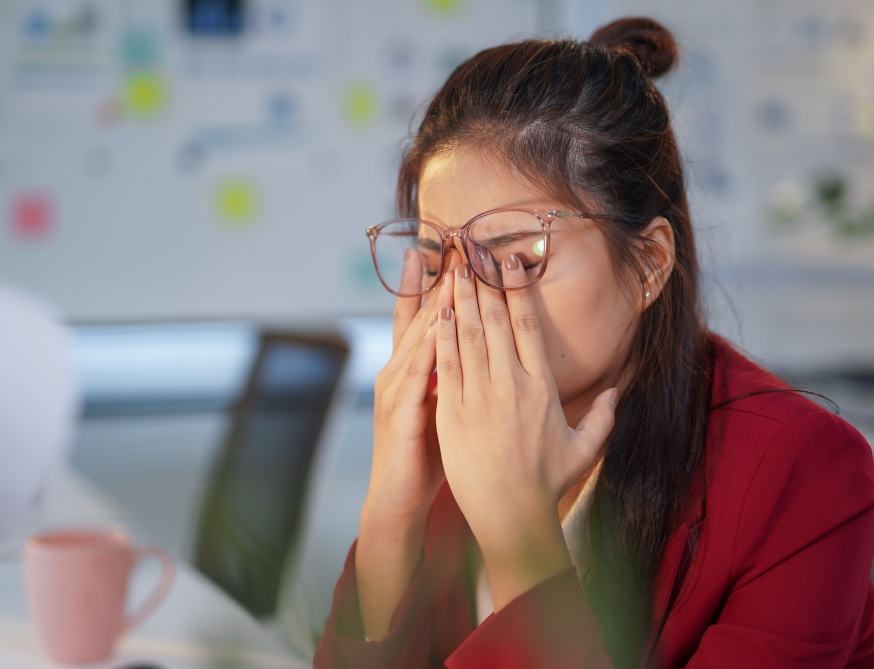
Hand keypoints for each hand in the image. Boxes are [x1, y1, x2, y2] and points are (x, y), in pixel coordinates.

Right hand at [356, 249, 443, 638]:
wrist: (397, 500)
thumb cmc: (424, 456)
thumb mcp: (441, 409)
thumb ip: (452, 377)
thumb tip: (478, 352)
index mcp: (410, 369)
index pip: (419, 315)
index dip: (428, 281)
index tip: (442, 247)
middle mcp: (397, 369)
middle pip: (418, 314)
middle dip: (436, 277)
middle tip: (451, 240)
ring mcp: (395, 386)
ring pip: (417, 334)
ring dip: (435, 300)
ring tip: (451, 267)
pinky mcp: (399, 408)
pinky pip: (416, 368)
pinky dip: (428, 342)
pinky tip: (440, 321)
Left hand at [435, 256, 618, 609]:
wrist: (512, 515)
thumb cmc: (547, 484)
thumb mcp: (584, 448)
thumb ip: (604, 417)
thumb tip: (618, 393)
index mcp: (542, 387)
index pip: (529, 326)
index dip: (517, 290)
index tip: (509, 262)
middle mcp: (512, 384)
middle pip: (495, 321)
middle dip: (483, 282)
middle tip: (472, 250)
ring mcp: (480, 397)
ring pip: (468, 336)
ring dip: (459, 299)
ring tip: (452, 268)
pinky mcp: (453, 412)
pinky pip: (446, 365)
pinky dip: (441, 336)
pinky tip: (435, 312)